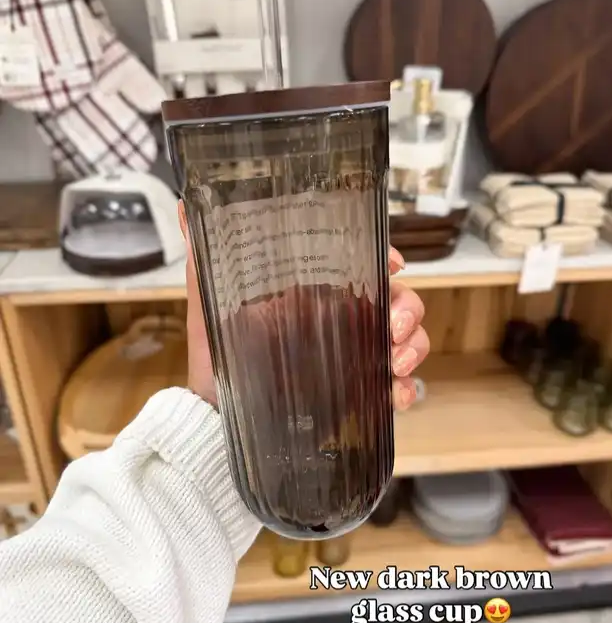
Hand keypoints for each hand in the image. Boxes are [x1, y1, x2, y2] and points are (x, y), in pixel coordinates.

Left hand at [179, 203, 428, 409]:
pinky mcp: (357, 392)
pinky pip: (397, 386)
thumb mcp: (211, 304)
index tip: (393, 264)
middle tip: (391, 331)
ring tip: (394, 365)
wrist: (216, 418)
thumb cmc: (216, 357)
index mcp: (315, 292)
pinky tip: (395, 398)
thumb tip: (187, 204)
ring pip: (407, 339)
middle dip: (406, 309)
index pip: (363, 264)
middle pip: (397, 299)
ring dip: (413, 346)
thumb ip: (206, 258)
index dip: (385, 258)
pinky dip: (406, 390)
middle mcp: (341, 320)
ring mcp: (354, 356)